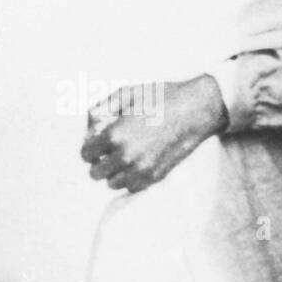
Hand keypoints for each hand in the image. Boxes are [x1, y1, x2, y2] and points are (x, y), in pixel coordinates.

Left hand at [81, 74, 227, 193]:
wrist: (194, 109)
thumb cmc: (160, 97)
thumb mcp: (126, 93)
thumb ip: (101, 108)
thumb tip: (89, 126)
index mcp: (115, 135)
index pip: (87, 154)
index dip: (89, 147)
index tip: (95, 142)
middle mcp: (126, 156)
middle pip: (96, 173)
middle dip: (98, 161)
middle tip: (107, 150)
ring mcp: (142, 169)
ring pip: (112, 183)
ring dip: (113, 171)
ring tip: (122, 156)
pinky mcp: (157, 176)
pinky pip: (132, 187)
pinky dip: (129, 178)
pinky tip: (135, 163)